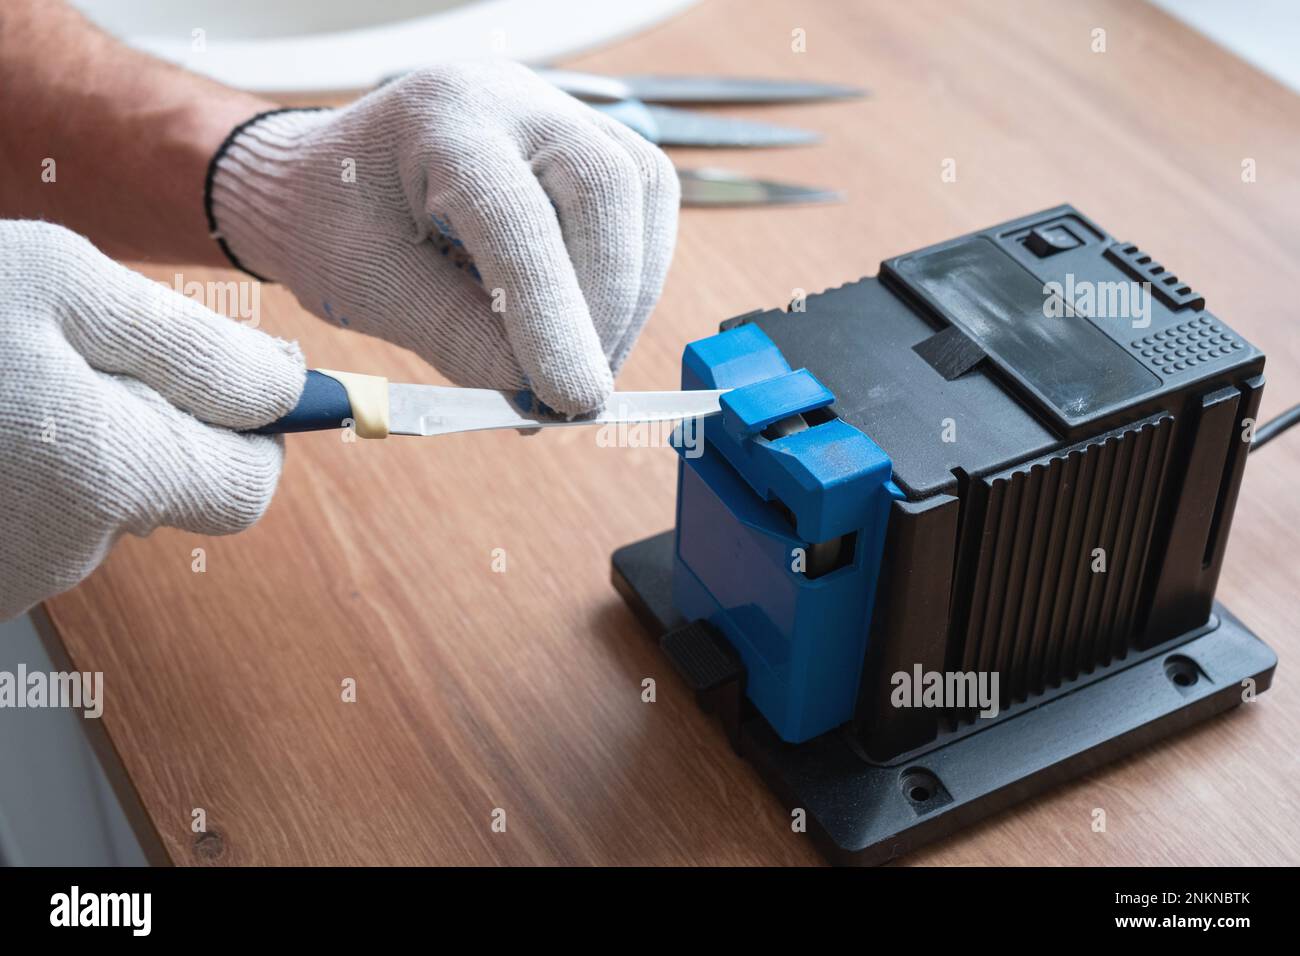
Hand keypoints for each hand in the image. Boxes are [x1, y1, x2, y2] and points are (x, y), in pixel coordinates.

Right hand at [0, 220, 305, 619]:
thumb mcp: (58, 287)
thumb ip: (193, 352)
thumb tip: (289, 396)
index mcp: (102, 477)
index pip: (246, 489)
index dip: (251, 432)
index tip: (234, 383)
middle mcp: (59, 548)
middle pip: (162, 490)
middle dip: (144, 422)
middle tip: (66, 352)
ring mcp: (2, 572)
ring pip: (89, 497)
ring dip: (67, 435)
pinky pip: (26, 514)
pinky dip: (14, 465)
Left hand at [207, 60, 679, 415]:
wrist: (329, 177)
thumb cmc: (336, 224)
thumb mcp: (368, 287)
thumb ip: (454, 335)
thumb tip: (541, 392)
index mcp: (437, 118)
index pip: (518, 216)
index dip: (553, 314)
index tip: (569, 398)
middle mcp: (510, 98)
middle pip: (604, 187)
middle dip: (604, 306)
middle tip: (573, 393)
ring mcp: (559, 111)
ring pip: (641, 194)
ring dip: (626, 299)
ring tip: (577, 367)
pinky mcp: (591, 140)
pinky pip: (643, 207)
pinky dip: (629, 281)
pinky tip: (588, 329)